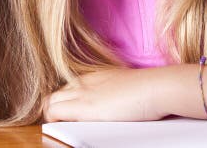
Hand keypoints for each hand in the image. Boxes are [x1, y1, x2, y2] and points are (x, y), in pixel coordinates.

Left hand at [43, 67, 167, 121]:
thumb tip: (115, 106)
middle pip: (55, 94)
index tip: (69, 116)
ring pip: (50, 102)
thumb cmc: (150, 90)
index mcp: (94, 76)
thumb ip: (113, 94)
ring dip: (53, 116)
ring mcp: (82, 93)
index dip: (65, 103)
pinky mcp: (84, 107)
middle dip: (54, 110)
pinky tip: (63, 131)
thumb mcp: (125, 87)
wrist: (156, 87)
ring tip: (62, 130)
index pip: (67, 89)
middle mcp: (84, 81)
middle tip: (62, 126)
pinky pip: (53, 112)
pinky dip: (53, 122)